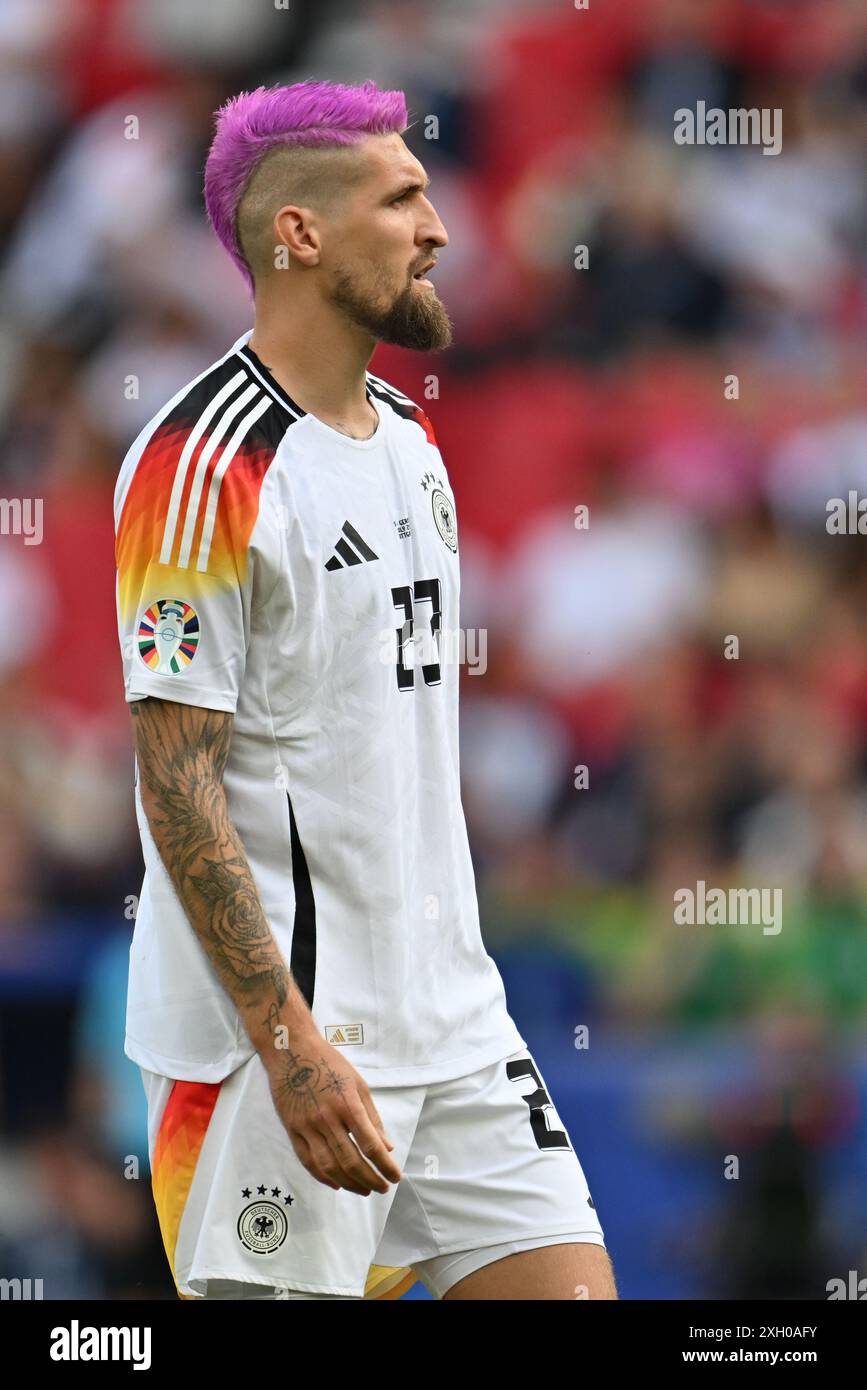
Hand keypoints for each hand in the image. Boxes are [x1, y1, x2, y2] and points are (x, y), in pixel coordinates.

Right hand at [262, 1033, 401, 1195]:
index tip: (395, 1177)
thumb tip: (386, 1147)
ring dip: (349, 1184)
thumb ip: (372, 1117)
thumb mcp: (358, 1083)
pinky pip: (308, 1161)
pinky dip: (323, 1177)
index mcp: (348, 1104)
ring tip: (364, 1190)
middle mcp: (327, 1118)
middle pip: (351, 1160)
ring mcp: (307, 1126)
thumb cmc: (329, 1063)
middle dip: (370, 1179)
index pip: (370, 1144)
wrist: (292, 1051)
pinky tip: (337, 1184)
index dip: (385, 1165)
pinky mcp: (292, 1130)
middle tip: (382, 1188)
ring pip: (329, 1166)